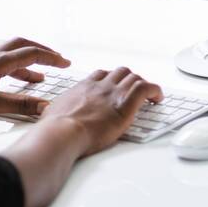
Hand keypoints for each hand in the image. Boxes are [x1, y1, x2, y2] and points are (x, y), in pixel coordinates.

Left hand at [0, 37, 70, 117]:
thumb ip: (20, 105)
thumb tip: (44, 107)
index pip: (32, 53)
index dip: (51, 57)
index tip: (65, 63)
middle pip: (22, 45)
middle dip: (41, 51)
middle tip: (56, 60)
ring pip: (7, 54)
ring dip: (24, 62)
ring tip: (35, 77)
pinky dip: (5, 65)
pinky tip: (0, 72)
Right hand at [39, 67, 162, 155]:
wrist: (61, 133)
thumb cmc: (54, 129)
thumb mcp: (51, 112)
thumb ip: (55, 110)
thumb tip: (49, 113)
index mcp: (83, 88)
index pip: (101, 75)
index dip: (110, 79)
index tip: (113, 87)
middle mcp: (99, 86)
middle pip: (120, 72)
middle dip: (128, 80)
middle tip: (132, 91)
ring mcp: (113, 93)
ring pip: (134, 77)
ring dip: (142, 85)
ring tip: (148, 96)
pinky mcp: (125, 104)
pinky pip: (146, 88)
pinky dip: (155, 90)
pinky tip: (158, 98)